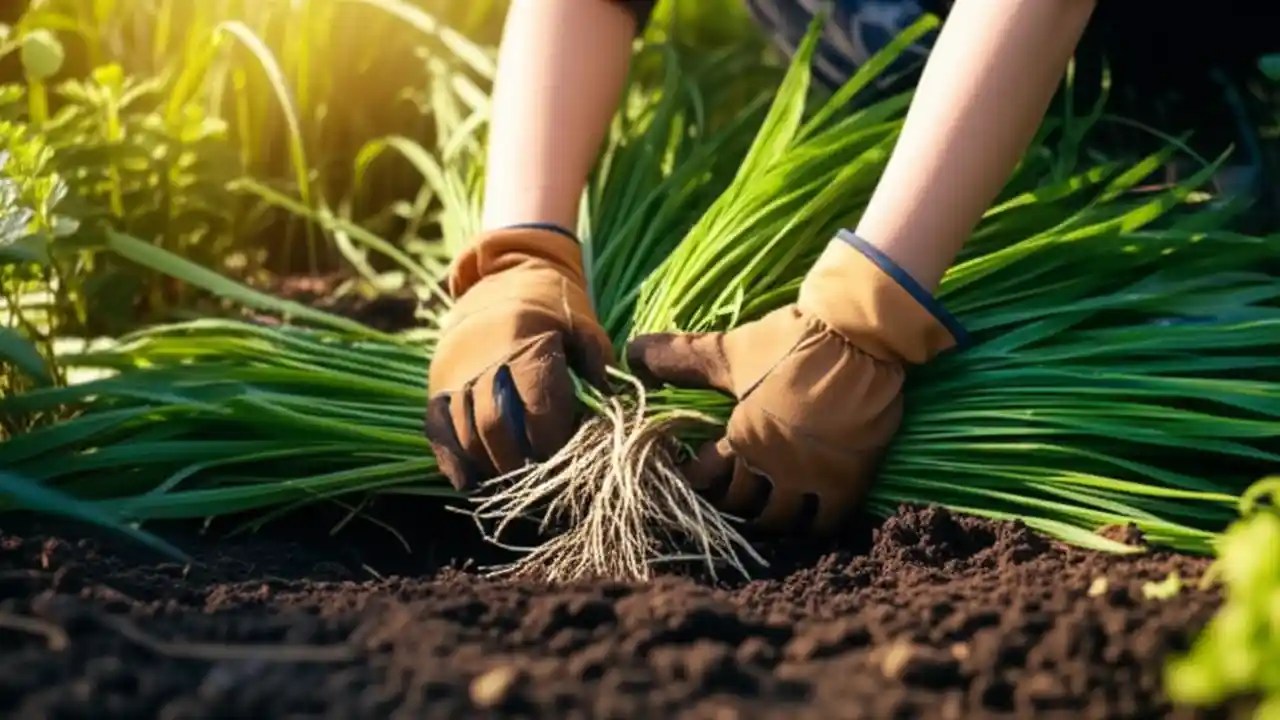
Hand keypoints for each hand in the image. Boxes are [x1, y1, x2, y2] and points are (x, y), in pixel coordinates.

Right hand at [425, 226, 613, 490]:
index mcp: (526, 343)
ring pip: (466, 430)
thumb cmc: (555, 304)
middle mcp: (485, 359)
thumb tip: (612, 408)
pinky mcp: (437, 381)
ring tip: (511, 483)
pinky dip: (451, 458)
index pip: (537, 404)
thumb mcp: (584, 325)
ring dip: (489, 464)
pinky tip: (468, 481)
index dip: (553, 439)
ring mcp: (455, 371)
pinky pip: (436, 426)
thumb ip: (599, 365)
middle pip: (497, 425)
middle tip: (538, 478)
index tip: (567, 457)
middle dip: (519, 460)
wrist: (506, 271)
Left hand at [626, 232, 965, 535]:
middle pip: (740, 503)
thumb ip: (682, 359)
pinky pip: (825, 522)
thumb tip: (630, 352)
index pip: (703, 477)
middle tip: (726, 496)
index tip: (689, 477)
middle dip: (728, 501)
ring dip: (767, 519)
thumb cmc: (789, 342)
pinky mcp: (847, 481)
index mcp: (740, 437)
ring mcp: (810, 478)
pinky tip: (806, 519)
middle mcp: (772, 466)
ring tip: (762, 512)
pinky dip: (812, 526)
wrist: (859, 339)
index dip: (692, 479)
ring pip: (779, 520)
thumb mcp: (730, 352)